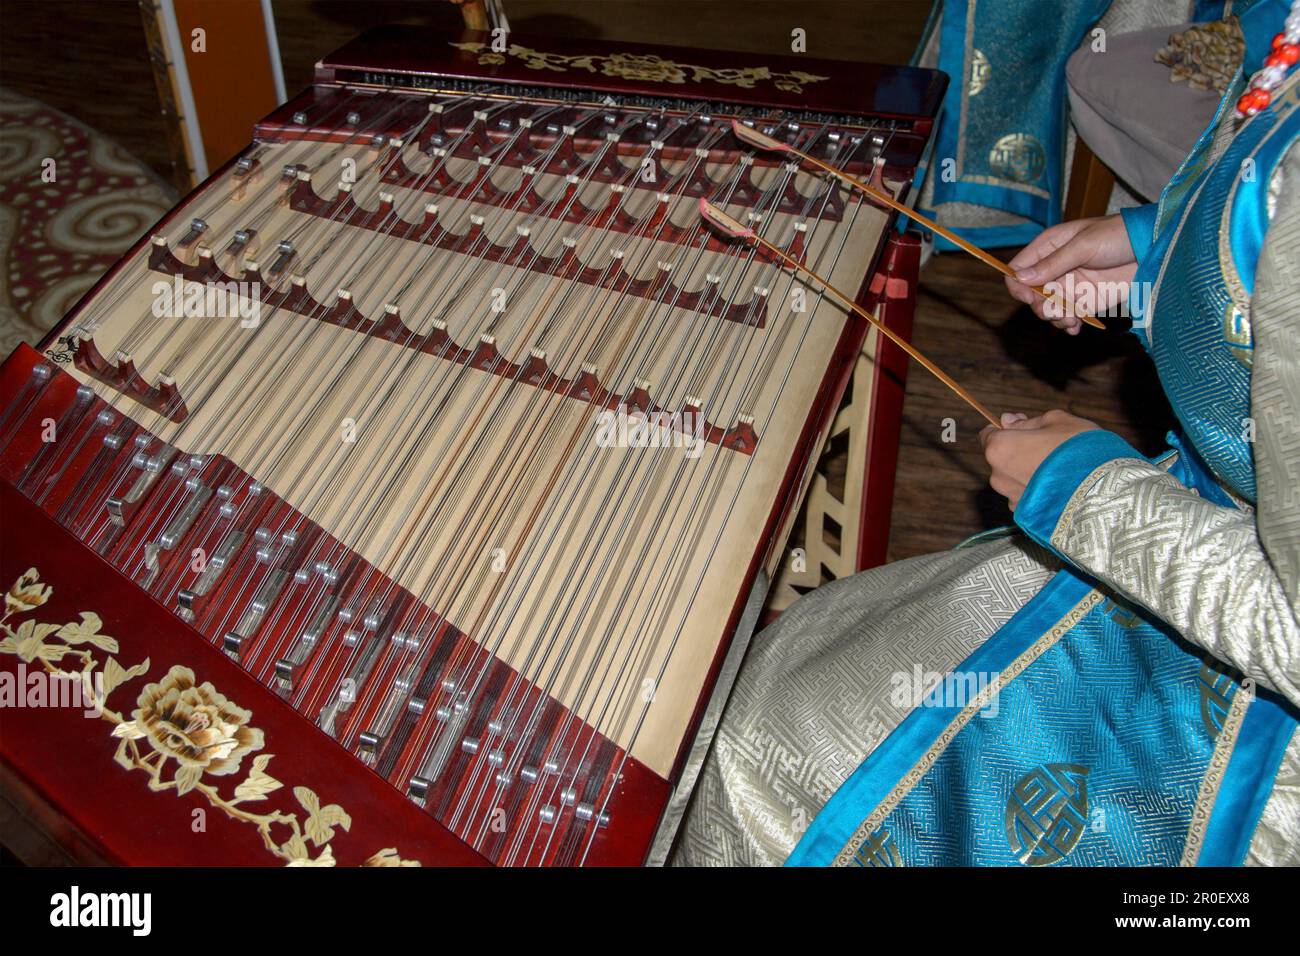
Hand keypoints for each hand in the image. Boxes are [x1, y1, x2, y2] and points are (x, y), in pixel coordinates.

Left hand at [980, 410, 1100, 509]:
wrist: (1102, 491)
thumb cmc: (1079, 449)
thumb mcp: (1056, 421)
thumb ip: (1026, 422)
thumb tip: (1006, 420)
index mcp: (999, 448)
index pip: (987, 435)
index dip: (1004, 430)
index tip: (1023, 428)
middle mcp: (998, 476)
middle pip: (1000, 458)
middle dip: (1017, 451)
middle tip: (1048, 448)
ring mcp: (1010, 498)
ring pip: (1012, 479)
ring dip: (1026, 473)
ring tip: (1058, 470)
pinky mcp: (1024, 515)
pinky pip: (1024, 497)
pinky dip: (1036, 491)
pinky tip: (1058, 487)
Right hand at [1005, 216, 1137, 334]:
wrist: (1152, 249)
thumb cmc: (1118, 236)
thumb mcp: (1084, 245)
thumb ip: (1053, 263)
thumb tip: (1020, 278)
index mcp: (1048, 247)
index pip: (1018, 269)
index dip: (1018, 285)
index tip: (1030, 297)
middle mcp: (1055, 269)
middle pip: (1030, 294)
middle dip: (1040, 306)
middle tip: (1056, 310)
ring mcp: (1069, 286)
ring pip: (1046, 309)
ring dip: (1054, 318)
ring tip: (1071, 320)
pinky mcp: (1084, 302)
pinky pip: (1066, 318)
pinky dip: (1067, 326)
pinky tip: (1075, 327)